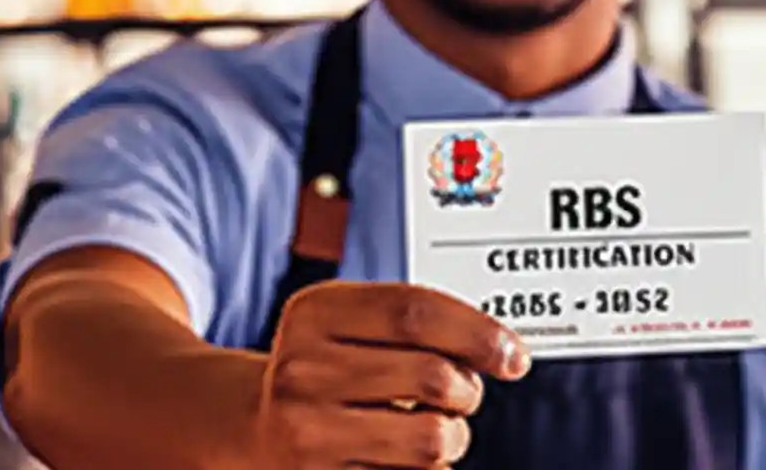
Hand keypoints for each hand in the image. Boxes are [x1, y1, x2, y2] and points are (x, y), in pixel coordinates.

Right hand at [259, 282, 531, 468]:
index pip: (415, 312)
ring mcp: (306, 432)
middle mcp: (302, 370)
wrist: (252, 427)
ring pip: (432, 437)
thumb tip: (502, 349)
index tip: (513, 356)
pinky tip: (403, 454)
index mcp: (314, 314)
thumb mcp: (351, 323)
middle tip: (460, 393)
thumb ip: (415, 322)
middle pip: (433, 374)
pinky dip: (427, 468)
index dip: (478, 332)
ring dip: (453, 435)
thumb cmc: (327, 367)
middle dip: (467, 388)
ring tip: (433, 427)